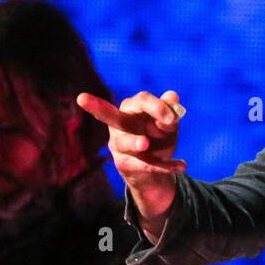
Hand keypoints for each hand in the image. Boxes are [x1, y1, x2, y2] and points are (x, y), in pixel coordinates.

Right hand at [75, 89, 186, 221]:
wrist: (158, 168)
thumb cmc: (158, 137)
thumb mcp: (167, 125)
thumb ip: (169, 112)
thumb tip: (173, 97)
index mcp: (130, 109)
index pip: (140, 100)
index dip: (156, 106)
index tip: (172, 119)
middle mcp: (118, 125)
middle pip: (108, 114)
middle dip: (95, 106)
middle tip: (81, 98)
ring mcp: (118, 145)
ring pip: (125, 143)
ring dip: (134, 142)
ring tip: (145, 144)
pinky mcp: (125, 165)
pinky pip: (145, 165)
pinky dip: (166, 166)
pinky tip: (182, 166)